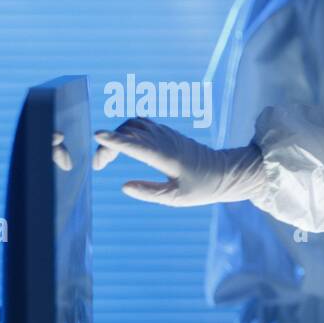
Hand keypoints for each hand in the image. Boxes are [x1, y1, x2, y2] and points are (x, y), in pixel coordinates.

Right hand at [92, 118, 265, 206]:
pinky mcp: (168, 133)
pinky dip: (127, 131)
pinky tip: (123, 145)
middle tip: (99, 164)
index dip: (115, 140)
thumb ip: (149, 192)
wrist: (225, 172)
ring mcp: (166, 133)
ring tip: (108, 157)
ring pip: (134, 124)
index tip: (97, 135)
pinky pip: (142, 124)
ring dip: (117, 135)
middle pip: (129, 131)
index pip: (136, 144)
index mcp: (167, 157)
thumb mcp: (176, 198)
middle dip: (109, 143)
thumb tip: (124, 186)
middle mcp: (165, 140)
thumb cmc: (202, 187)